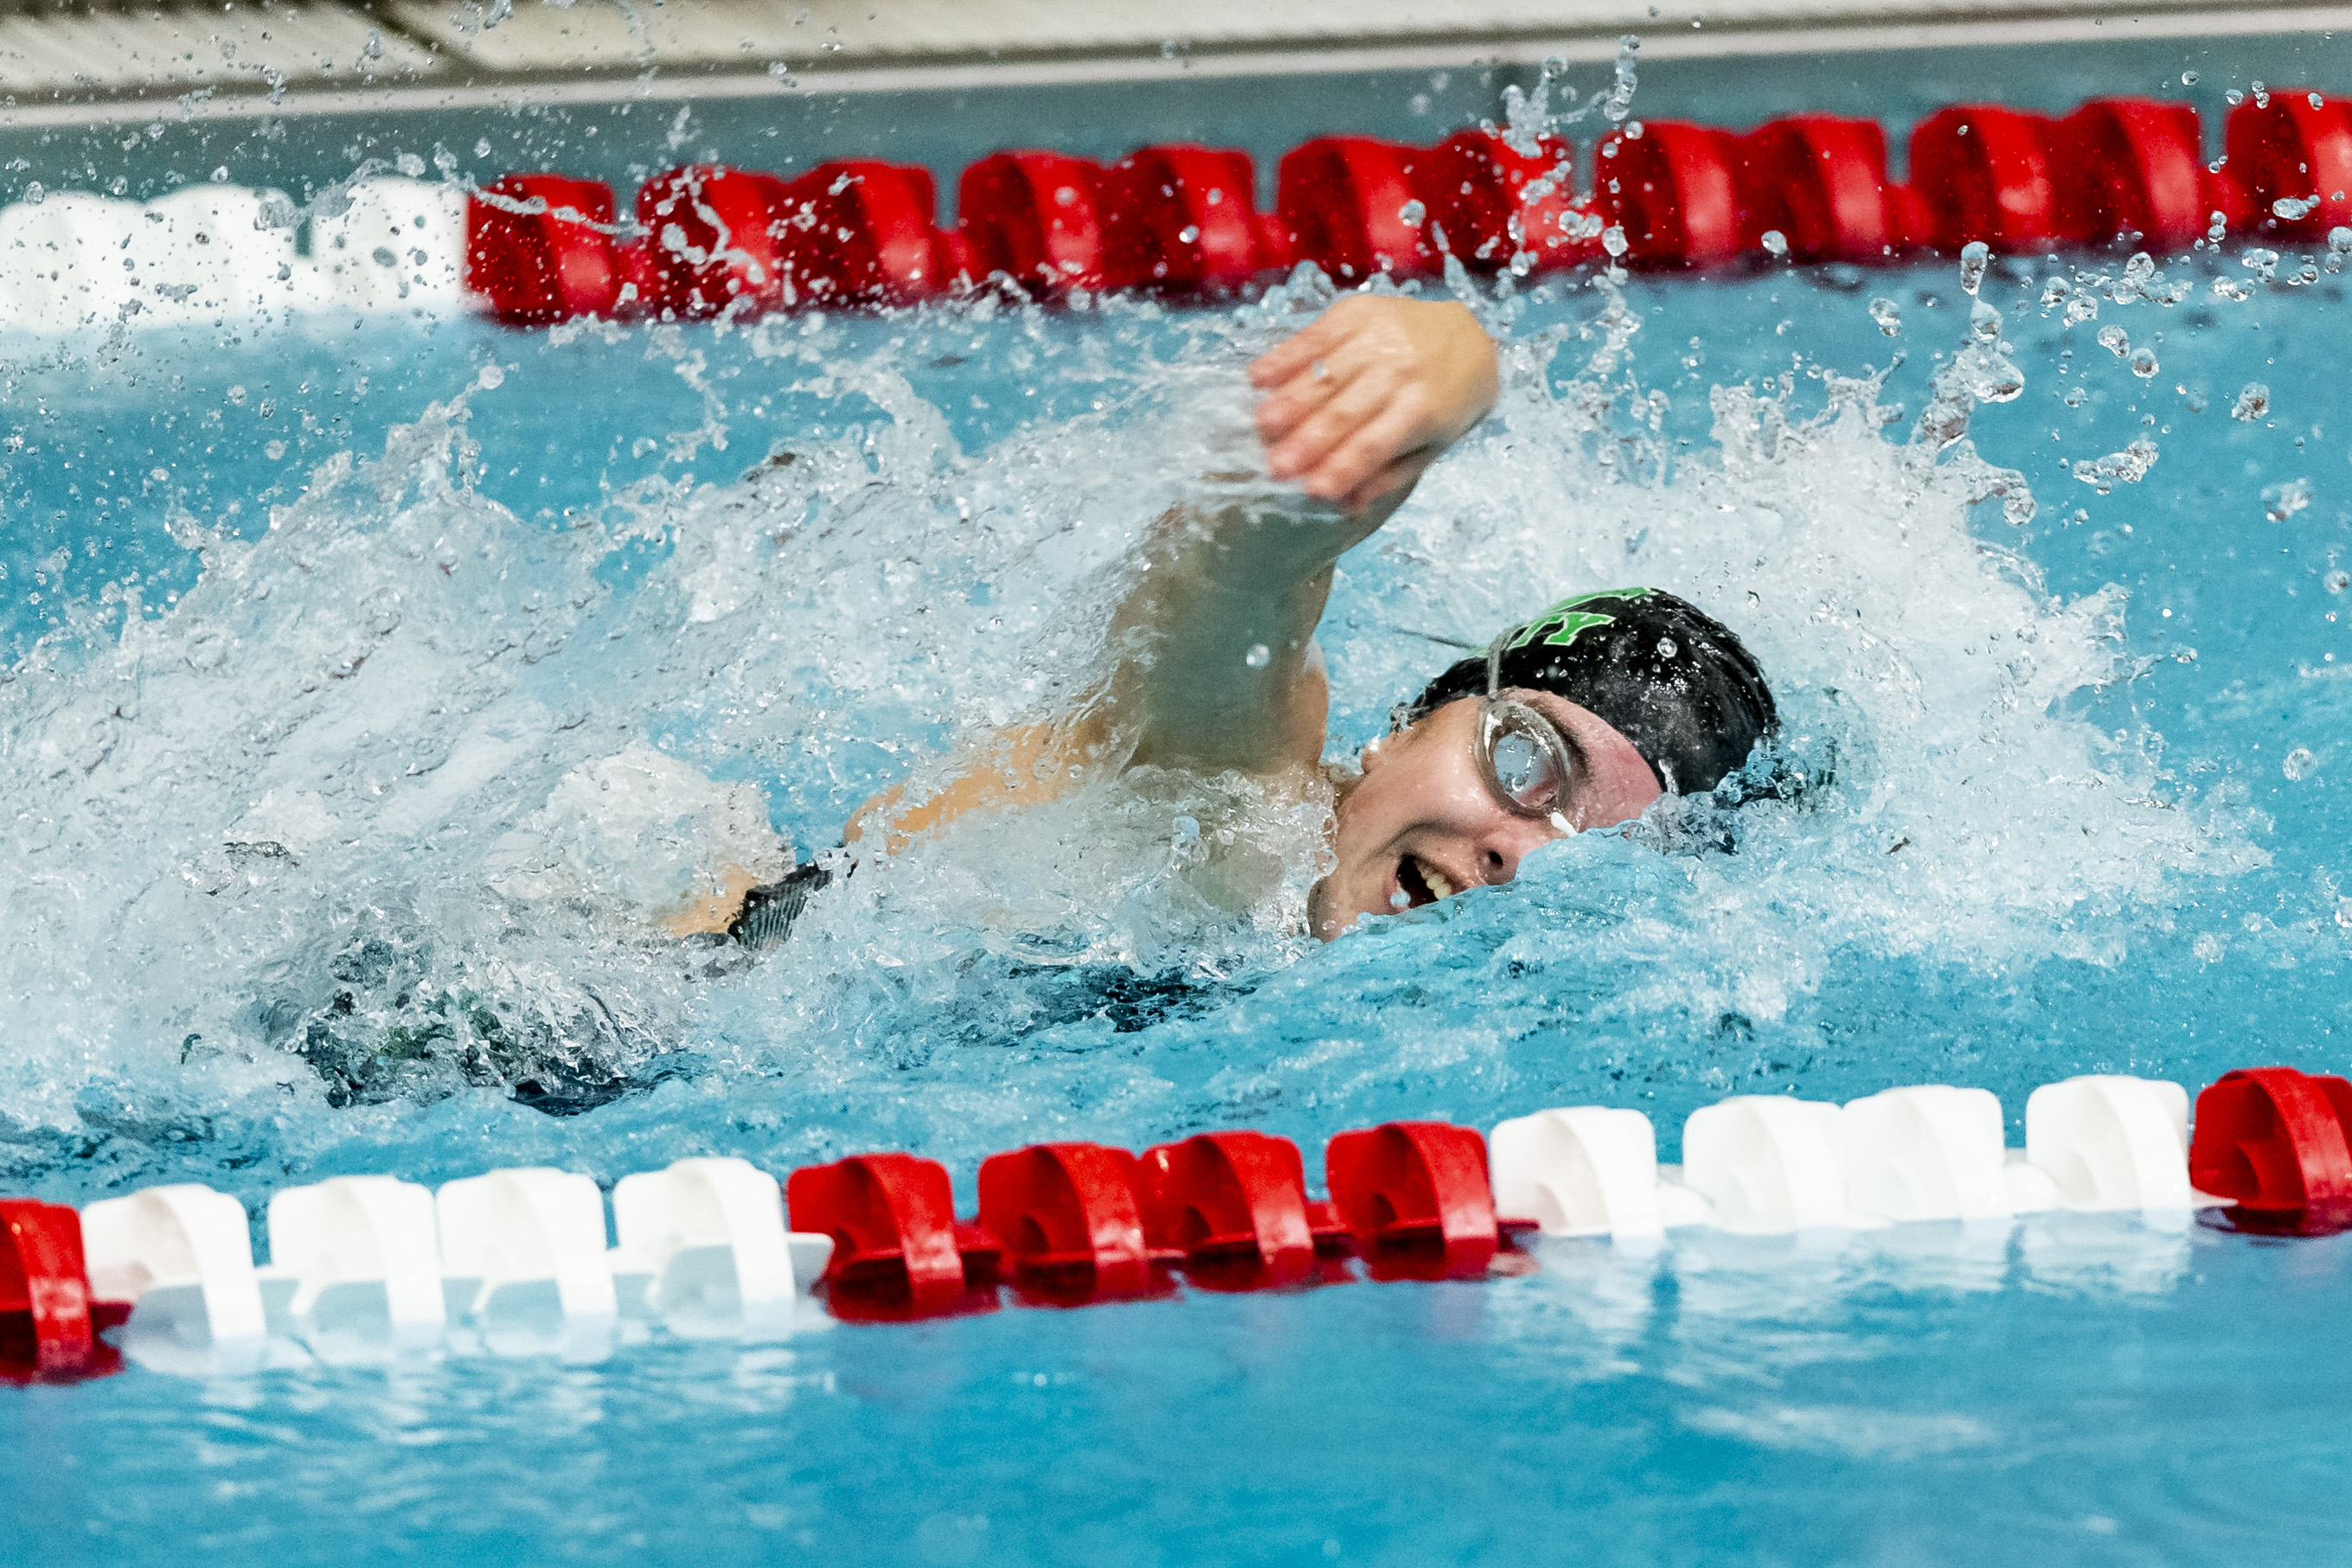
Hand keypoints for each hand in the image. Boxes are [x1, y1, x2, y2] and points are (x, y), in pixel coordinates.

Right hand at [1250, 295, 1499, 514]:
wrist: (1466, 337)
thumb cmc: (1443, 401)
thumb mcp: (1429, 445)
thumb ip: (1388, 476)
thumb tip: (1347, 508)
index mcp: (1421, 412)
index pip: (1375, 445)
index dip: (1343, 468)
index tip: (1312, 491)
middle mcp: (1400, 372)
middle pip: (1346, 411)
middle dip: (1309, 441)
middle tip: (1275, 466)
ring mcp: (1377, 338)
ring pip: (1326, 374)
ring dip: (1291, 401)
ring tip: (1262, 426)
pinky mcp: (1357, 311)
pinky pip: (1315, 335)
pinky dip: (1284, 357)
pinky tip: (1258, 378)